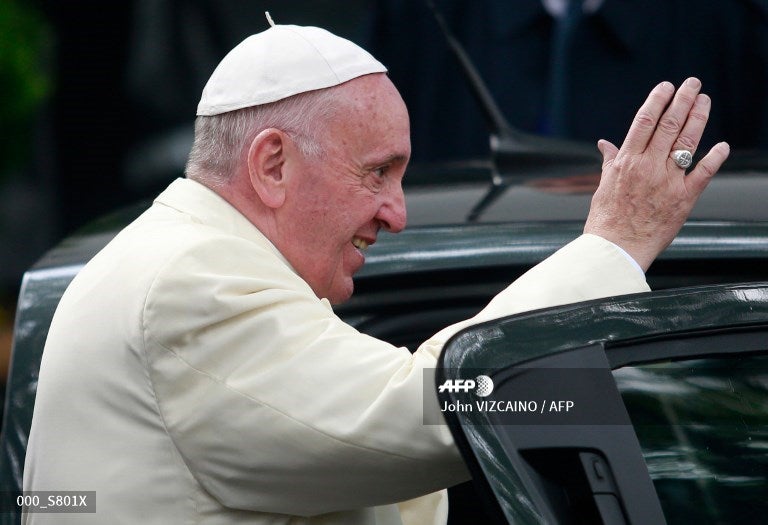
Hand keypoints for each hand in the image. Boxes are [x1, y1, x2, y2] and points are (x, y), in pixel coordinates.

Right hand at [583, 78, 729, 270]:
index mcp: (626, 162)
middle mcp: (647, 166)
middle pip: (669, 125)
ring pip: (686, 142)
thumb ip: (610, 162)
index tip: (666, 87)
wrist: (615, 249)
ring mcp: (666, 181)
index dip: (657, 100)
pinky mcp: (683, 199)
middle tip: (693, 84)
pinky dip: (715, 158)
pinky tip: (722, 145)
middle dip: (682, 100)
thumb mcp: (603, 186)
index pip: (644, 121)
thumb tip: (605, 144)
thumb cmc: (606, 220)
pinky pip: (703, 173)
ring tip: (704, 101)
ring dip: (698, 118)